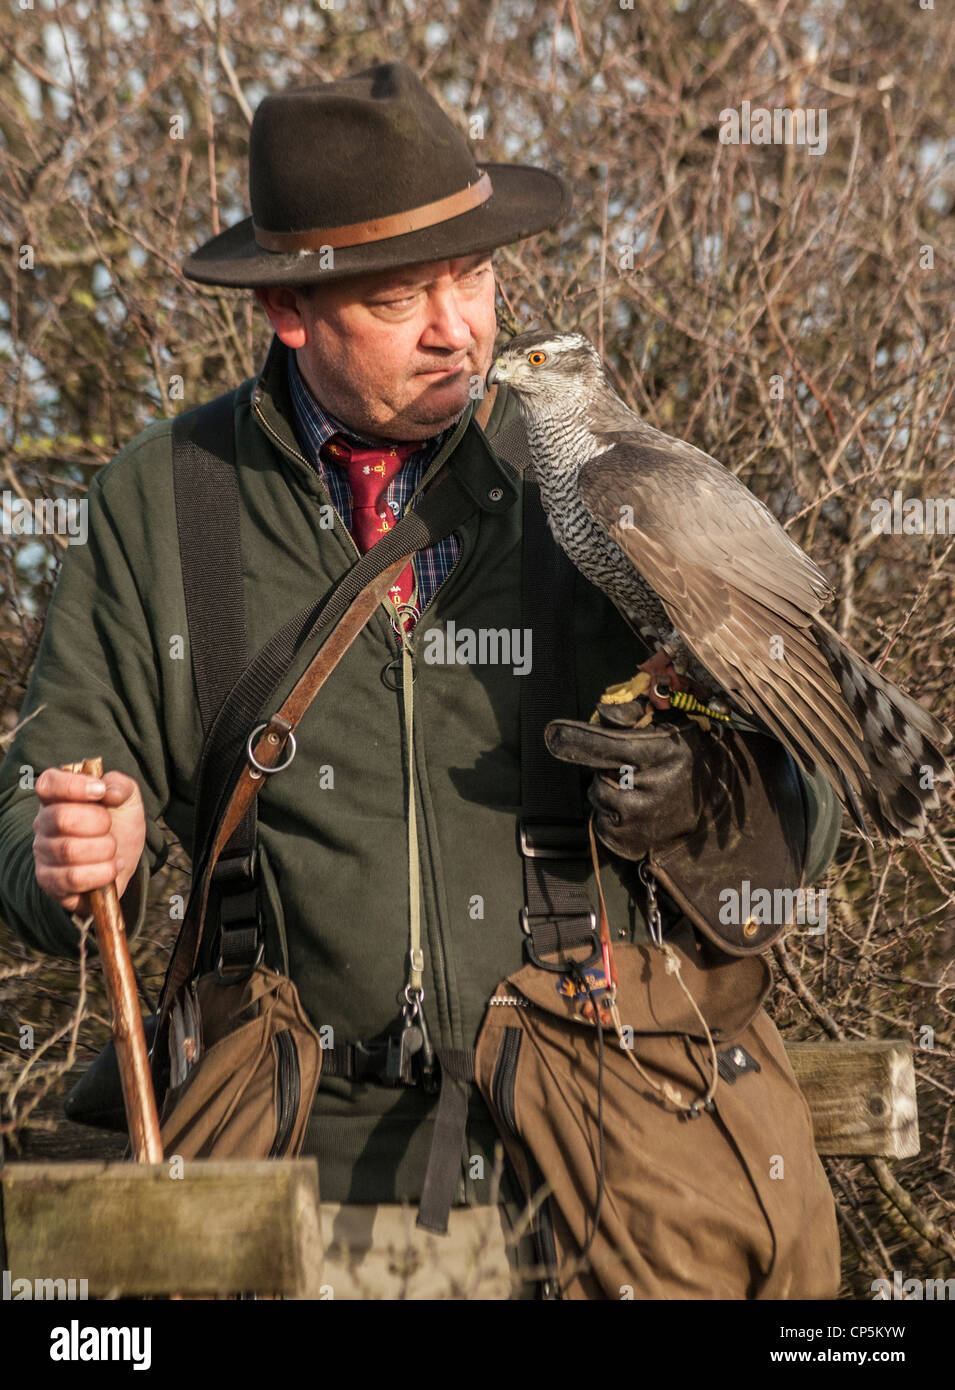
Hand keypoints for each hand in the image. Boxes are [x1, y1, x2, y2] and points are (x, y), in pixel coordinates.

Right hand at [32, 769, 145, 917]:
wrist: (122, 863)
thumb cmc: (119, 825)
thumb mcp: (127, 799)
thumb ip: (120, 784)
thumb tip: (109, 790)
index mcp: (57, 797)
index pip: (48, 783)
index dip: (74, 786)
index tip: (100, 791)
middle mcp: (43, 824)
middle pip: (62, 818)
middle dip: (99, 823)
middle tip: (110, 828)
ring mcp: (43, 854)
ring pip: (69, 850)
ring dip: (104, 850)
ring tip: (112, 850)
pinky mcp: (50, 882)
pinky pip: (73, 878)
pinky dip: (102, 873)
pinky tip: (110, 868)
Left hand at [545, 701, 808, 955]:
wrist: (718, 803)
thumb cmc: (687, 754)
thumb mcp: (670, 723)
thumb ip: (635, 712)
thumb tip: (602, 711)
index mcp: (665, 752)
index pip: (610, 745)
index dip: (578, 739)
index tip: (553, 734)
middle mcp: (656, 789)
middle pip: (599, 776)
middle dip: (603, 768)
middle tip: (627, 765)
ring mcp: (647, 821)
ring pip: (599, 800)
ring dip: (606, 790)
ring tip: (633, 786)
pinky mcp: (638, 844)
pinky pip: (602, 827)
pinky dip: (608, 816)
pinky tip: (632, 808)